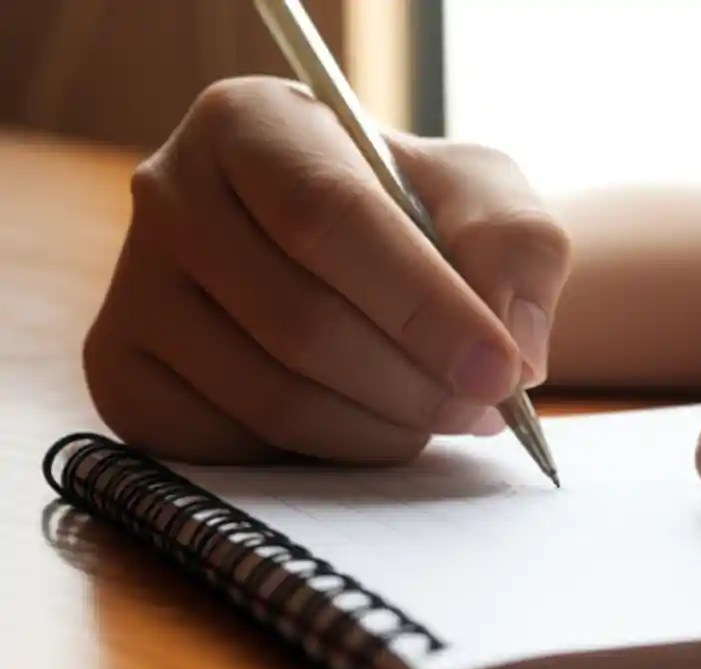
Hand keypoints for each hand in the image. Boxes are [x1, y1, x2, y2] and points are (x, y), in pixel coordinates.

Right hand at [84, 77, 570, 463]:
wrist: (363, 257)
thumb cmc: (420, 213)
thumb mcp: (485, 196)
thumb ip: (516, 246)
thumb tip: (510, 345)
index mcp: (248, 122)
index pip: (327, 216)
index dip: (424, 304)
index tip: (502, 369)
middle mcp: (168, 195)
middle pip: (298, 320)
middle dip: (416, 382)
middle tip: (489, 403)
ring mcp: (132, 291)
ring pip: (270, 397)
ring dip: (384, 426)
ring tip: (448, 412)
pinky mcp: (124, 375)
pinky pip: (236, 446)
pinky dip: (329, 453)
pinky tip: (375, 422)